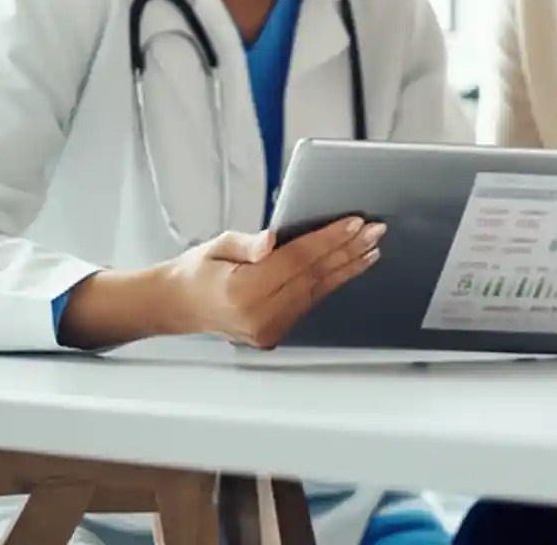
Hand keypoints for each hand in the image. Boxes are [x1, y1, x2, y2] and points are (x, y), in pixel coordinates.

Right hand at [161, 217, 385, 347]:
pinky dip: (333, 282)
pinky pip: (311, 302)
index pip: (297, 261)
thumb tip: (273, 239)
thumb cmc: (197, 272)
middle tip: (375, 231)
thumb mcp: (216, 246)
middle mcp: (259, 316)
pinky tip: (349, 267)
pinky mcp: (277, 333)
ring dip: (348, 267)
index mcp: (242, 292)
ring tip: (372, 248)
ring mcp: (270, 329)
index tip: (354, 223)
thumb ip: (246, 243)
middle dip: (349, 250)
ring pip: (318, 291)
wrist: (180, 305)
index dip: (329, 239)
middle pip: (314, 276)